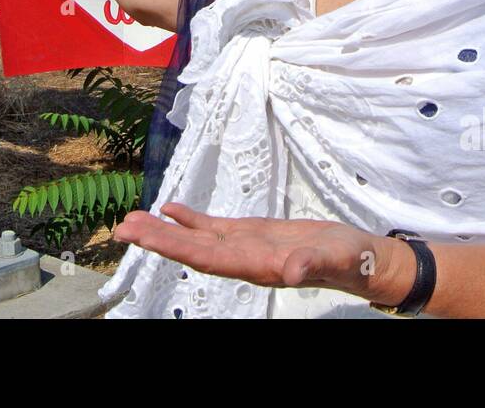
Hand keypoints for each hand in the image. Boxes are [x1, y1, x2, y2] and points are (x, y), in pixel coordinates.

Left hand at [113, 202, 407, 300]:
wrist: (363, 260)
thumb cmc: (351, 260)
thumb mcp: (334, 258)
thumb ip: (311, 263)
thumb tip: (292, 274)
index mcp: (258, 266)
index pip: (207, 257)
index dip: (175, 247)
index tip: (145, 238)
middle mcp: (244, 259)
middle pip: (193, 249)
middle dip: (158, 240)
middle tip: (121, 228)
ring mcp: (246, 247)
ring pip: (198, 238)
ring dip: (166, 231)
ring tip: (133, 220)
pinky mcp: (253, 234)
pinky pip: (214, 227)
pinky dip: (190, 220)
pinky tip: (170, 210)